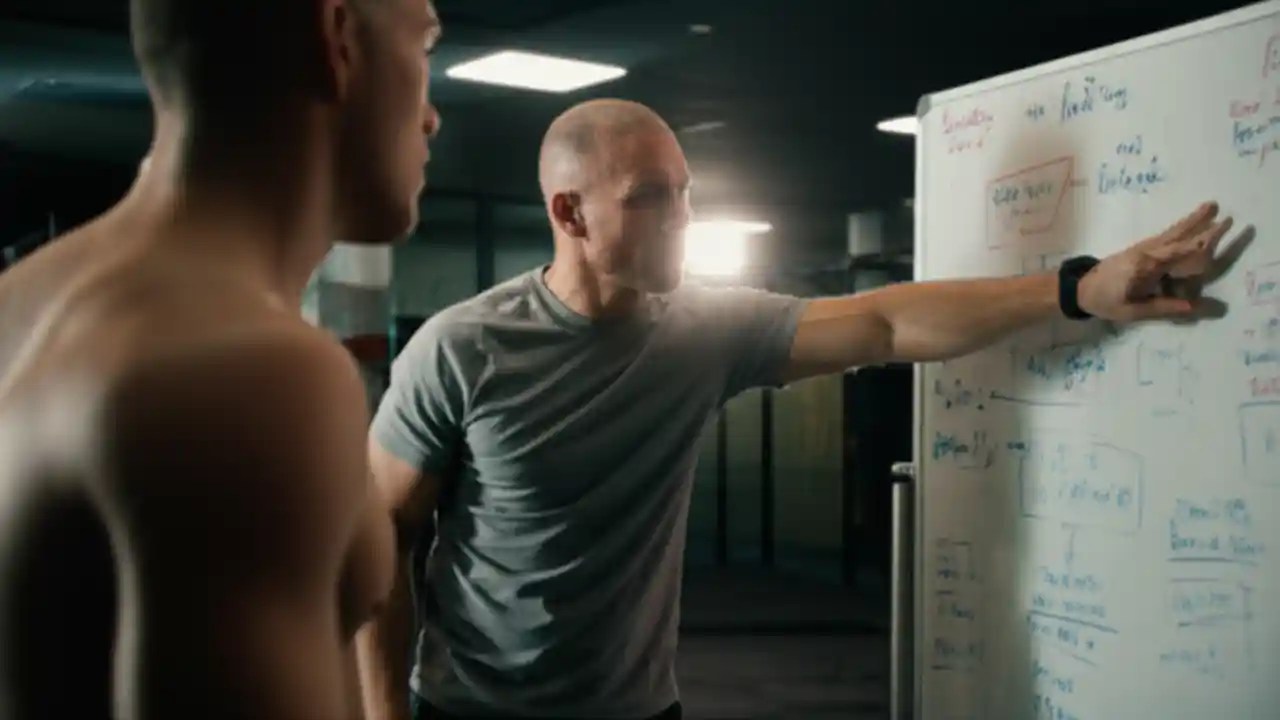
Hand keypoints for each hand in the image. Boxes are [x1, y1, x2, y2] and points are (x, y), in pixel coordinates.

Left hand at [1077, 202, 1239, 322]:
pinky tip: (1190, 223)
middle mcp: (1145, 252)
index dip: (1198, 245)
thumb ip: (1164, 308)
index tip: (1216, 232)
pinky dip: (1180, 228)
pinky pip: (1164, 236)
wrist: (1080, 289)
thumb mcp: (1133, 311)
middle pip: (1177, 236)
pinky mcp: (1139, 249)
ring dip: (1192, 220)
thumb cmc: (1105, 301)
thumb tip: (1194, 307)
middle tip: (1220, 210)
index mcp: (1144, 266)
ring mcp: (1142, 248)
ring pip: (1171, 232)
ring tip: (1210, 206)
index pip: (1176, 253)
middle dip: (1200, 224)